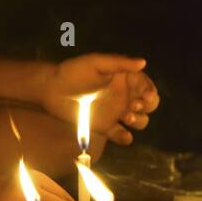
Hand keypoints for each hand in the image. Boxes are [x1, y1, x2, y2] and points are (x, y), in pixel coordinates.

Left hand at [40, 55, 159, 144]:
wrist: (51, 88)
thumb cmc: (73, 71)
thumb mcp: (96, 62)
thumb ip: (119, 63)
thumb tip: (143, 62)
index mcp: (125, 79)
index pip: (146, 86)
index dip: (150, 91)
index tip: (147, 96)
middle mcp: (125, 96)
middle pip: (148, 105)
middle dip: (147, 106)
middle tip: (134, 105)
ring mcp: (116, 113)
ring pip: (139, 120)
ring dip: (139, 120)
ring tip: (126, 117)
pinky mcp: (105, 127)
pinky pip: (121, 135)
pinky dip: (126, 137)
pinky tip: (124, 135)